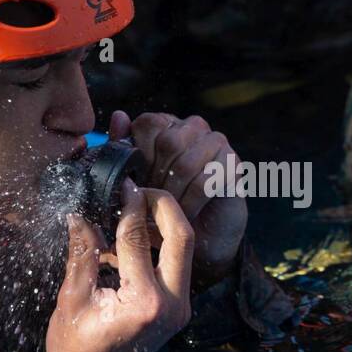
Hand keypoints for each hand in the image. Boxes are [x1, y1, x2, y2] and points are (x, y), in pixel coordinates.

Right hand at [43, 183, 193, 351]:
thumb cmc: (75, 347)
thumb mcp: (73, 296)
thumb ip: (83, 251)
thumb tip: (80, 212)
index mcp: (144, 301)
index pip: (139, 237)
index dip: (128, 204)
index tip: (121, 183)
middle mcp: (172, 304)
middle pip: (182, 237)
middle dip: (163, 206)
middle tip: (138, 190)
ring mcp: (180, 308)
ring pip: (183, 250)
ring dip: (162, 225)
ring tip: (131, 210)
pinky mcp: (177, 309)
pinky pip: (175, 266)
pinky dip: (158, 246)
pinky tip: (130, 239)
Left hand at [112, 110, 246, 287]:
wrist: (198, 235)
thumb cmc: (162, 206)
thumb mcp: (133, 181)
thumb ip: (122, 150)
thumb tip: (118, 116)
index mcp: (165, 124)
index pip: (149, 124)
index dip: (140, 157)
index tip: (138, 182)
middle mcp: (192, 127)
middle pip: (168, 143)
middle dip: (157, 180)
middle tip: (154, 201)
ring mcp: (216, 142)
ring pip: (186, 165)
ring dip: (173, 195)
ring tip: (169, 210)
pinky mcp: (233, 164)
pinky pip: (205, 183)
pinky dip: (191, 204)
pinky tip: (186, 214)